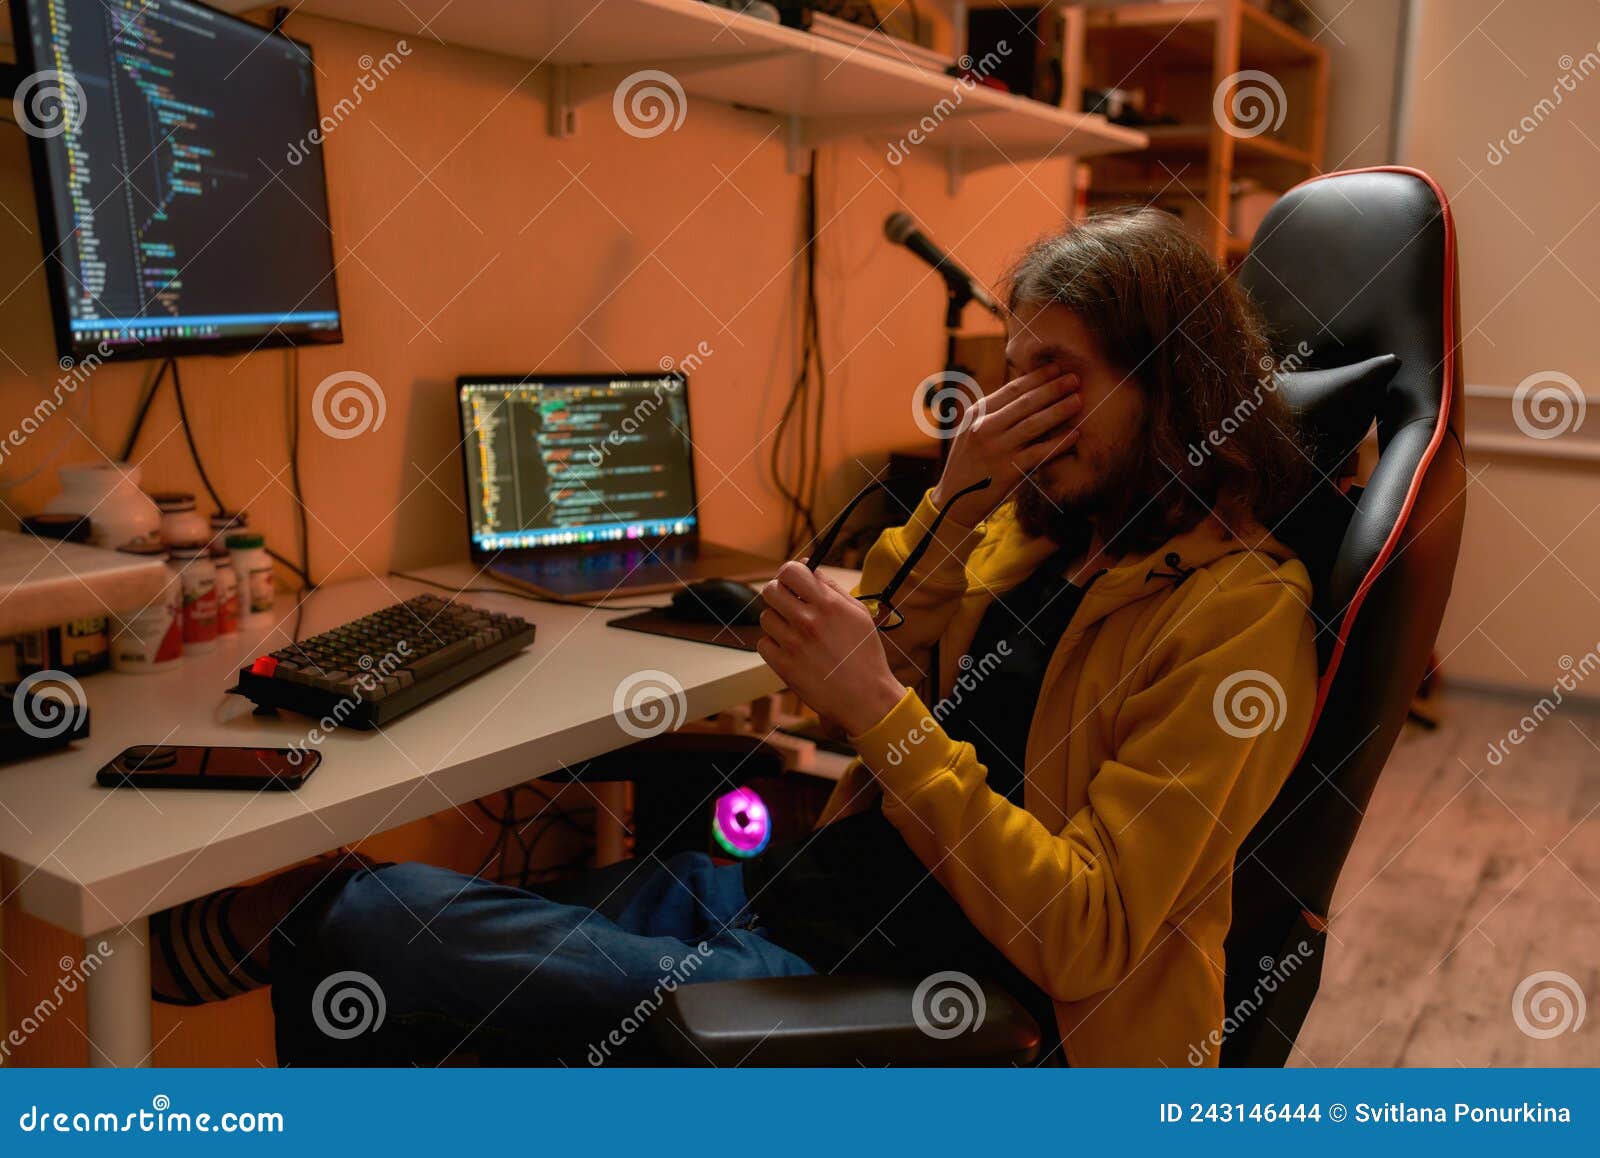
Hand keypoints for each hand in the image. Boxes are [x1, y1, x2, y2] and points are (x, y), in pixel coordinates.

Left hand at [755, 561, 907, 736]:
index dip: (788, 573)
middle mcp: (808, 621)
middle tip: (790, 605)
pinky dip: (774, 645)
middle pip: (770, 591)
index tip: (792, 582)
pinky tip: (792, 651)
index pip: (790, 571)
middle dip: (779, 594)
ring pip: (766, 617)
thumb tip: (808, 567)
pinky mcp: (783, 666)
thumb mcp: (857, 613)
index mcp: (828, 605)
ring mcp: (793, 644)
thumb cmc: (864, 655)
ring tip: (796, 633)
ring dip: (778, 622)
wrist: (865, 697)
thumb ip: (830, 587)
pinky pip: (764, 643)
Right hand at [931, 363, 1081, 525]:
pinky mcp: (1008, 471)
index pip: (1011, 389)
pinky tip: (1074, 434)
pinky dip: (1058, 443)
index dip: (1037, 377)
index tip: (1057, 368)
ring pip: (1034, 424)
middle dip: (1053, 388)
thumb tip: (1026, 392)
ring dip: (1059, 410)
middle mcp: (984, 428)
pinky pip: (1039, 453)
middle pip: (1025, 403)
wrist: (952, 502)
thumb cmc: (968, 465)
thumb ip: (994, 414)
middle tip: (1075, 379)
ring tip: (1079, 400)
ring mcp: (996, 449)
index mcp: (976, 415)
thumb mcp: (971, 433)